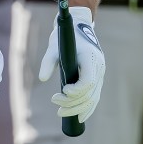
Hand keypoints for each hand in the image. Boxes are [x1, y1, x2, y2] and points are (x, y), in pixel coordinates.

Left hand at [38, 6, 105, 122]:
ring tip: (61, 112)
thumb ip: (48, 61)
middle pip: (90, 93)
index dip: (77, 90)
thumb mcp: (55, 46)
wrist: (79, 26)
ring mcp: (100, 74)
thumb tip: (42, 78)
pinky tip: (79, 117)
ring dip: (78, 108)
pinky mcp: (97, 78)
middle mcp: (99, 67)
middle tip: (55, 104)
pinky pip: (94, 96)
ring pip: (93, 98)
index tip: (63, 91)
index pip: (88, 81)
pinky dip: (87, 107)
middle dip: (73, 103)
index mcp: (91, 58)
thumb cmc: (66, 36)